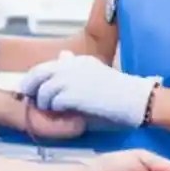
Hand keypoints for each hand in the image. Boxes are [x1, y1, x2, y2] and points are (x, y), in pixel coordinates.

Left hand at [19, 51, 157, 127]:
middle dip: (31, 89)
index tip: (34, 91)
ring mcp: (74, 79)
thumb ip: (77, 68)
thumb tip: (63, 54)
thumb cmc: (120, 93)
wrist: (138, 101)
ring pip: (43, 90)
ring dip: (44, 104)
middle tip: (31, 101)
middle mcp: (74, 66)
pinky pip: (54, 103)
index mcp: (79, 62)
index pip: (47, 67)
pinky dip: (55, 111)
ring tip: (51, 112)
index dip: (36, 80)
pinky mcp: (75, 94)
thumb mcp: (96, 75)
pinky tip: (64, 116)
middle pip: (38, 74)